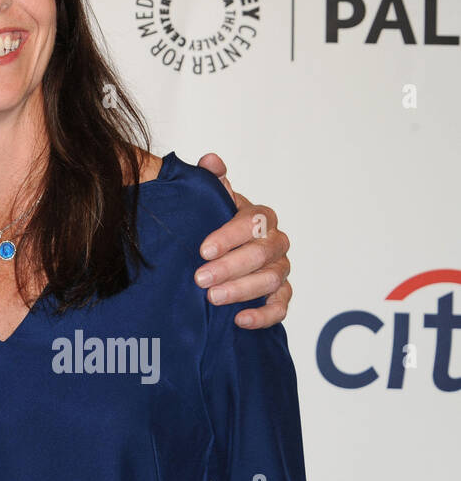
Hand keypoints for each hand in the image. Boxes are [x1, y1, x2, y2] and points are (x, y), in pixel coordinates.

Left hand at [195, 153, 291, 329]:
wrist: (220, 251)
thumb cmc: (214, 223)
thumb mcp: (209, 200)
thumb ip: (210, 181)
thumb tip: (211, 161)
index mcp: (260, 217)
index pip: (254, 223)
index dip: (230, 236)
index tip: (203, 249)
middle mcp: (276, 242)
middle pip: (262, 254)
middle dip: (230, 267)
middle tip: (200, 278)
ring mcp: (281, 268)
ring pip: (272, 280)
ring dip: (241, 290)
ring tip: (211, 298)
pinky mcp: (280, 294)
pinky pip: (281, 306)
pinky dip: (263, 315)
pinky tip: (239, 319)